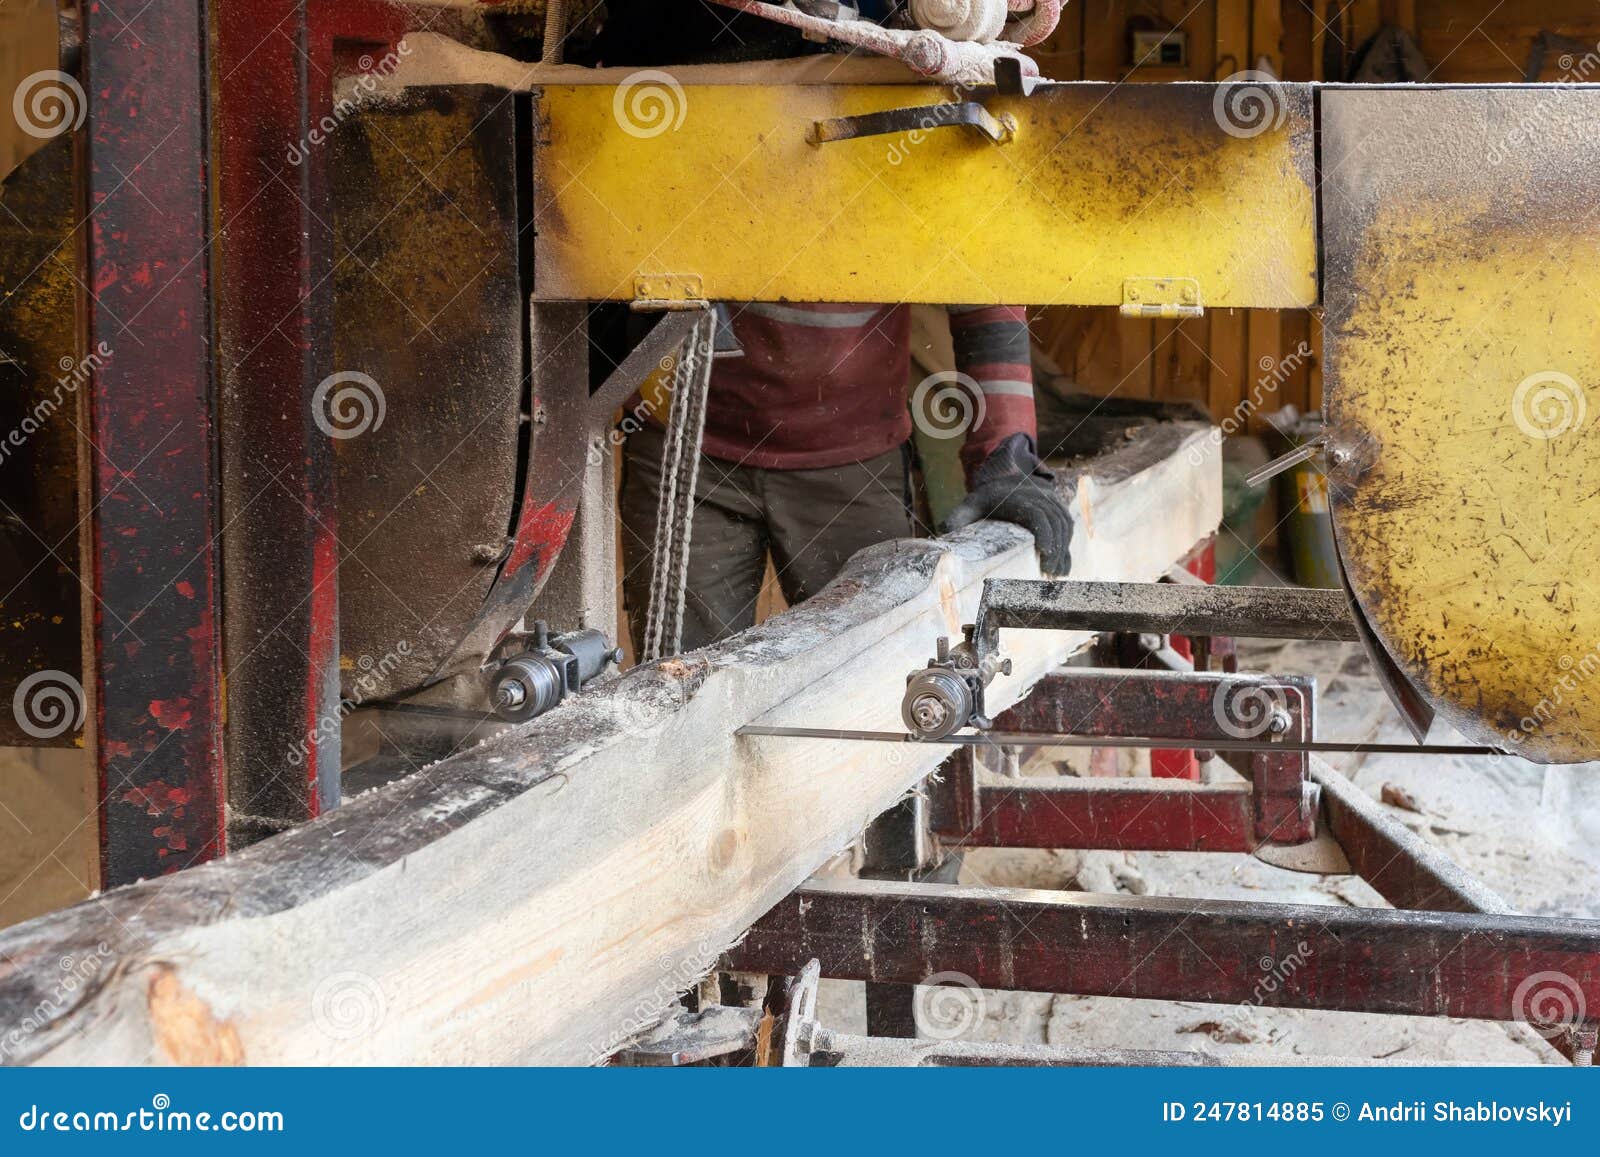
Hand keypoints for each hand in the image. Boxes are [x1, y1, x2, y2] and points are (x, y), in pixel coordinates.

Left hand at [942, 433, 1073, 574]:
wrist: (1003, 475)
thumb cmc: (985, 497)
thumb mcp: (969, 505)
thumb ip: (957, 518)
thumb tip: (943, 535)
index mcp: (1019, 499)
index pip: (1038, 516)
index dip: (1045, 535)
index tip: (1044, 555)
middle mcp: (1039, 497)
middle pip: (1055, 524)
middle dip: (1056, 550)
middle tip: (1048, 574)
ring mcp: (1050, 500)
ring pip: (1064, 525)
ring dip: (1063, 550)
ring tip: (1055, 574)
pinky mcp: (1056, 505)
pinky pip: (1067, 524)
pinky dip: (1068, 544)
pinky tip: (1064, 566)